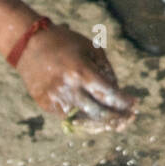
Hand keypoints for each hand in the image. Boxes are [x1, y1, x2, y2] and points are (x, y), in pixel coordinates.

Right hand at [14, 24, 136, 132]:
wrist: (29, 44)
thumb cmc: (65, 43)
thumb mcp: (91, 49)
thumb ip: (106, 71)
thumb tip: (117, 93)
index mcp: (81, 71)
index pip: (108, 94)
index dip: (123, 102)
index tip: (135, 105)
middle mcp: (68, 88)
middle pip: (98, 113)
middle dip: (116, 119)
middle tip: (128, 118)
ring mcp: (54, 98)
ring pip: (83, 120)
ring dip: (100, 122)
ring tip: (114, 121)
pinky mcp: (45, 104)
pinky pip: (69, 116)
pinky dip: (82, 117)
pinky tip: (93, 113)